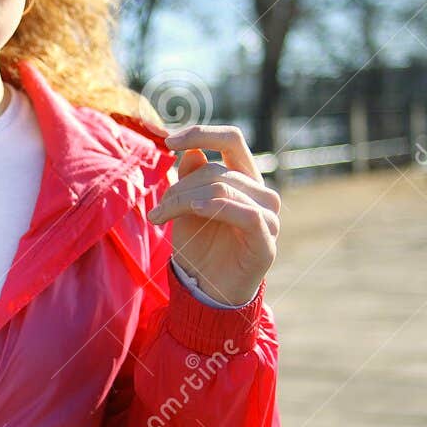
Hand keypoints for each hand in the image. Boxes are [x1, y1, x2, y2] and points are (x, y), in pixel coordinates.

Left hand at [145, 124, 278, 306]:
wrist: (206, 292)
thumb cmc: (198, 248)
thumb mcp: (186, 207)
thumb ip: (191, 177)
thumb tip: (190, 151)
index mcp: (244, 179)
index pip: (231, 140)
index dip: (201, 134)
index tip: (167, 140)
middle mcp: (262, 194)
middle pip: (217, 171)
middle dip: (179, 188)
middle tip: (157, 211)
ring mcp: (269, 218)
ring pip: (223, 189)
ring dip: (184, 201)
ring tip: (160, 218)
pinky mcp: (267, 242)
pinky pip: (246, 214)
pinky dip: (215, 208)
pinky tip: (194, 211)